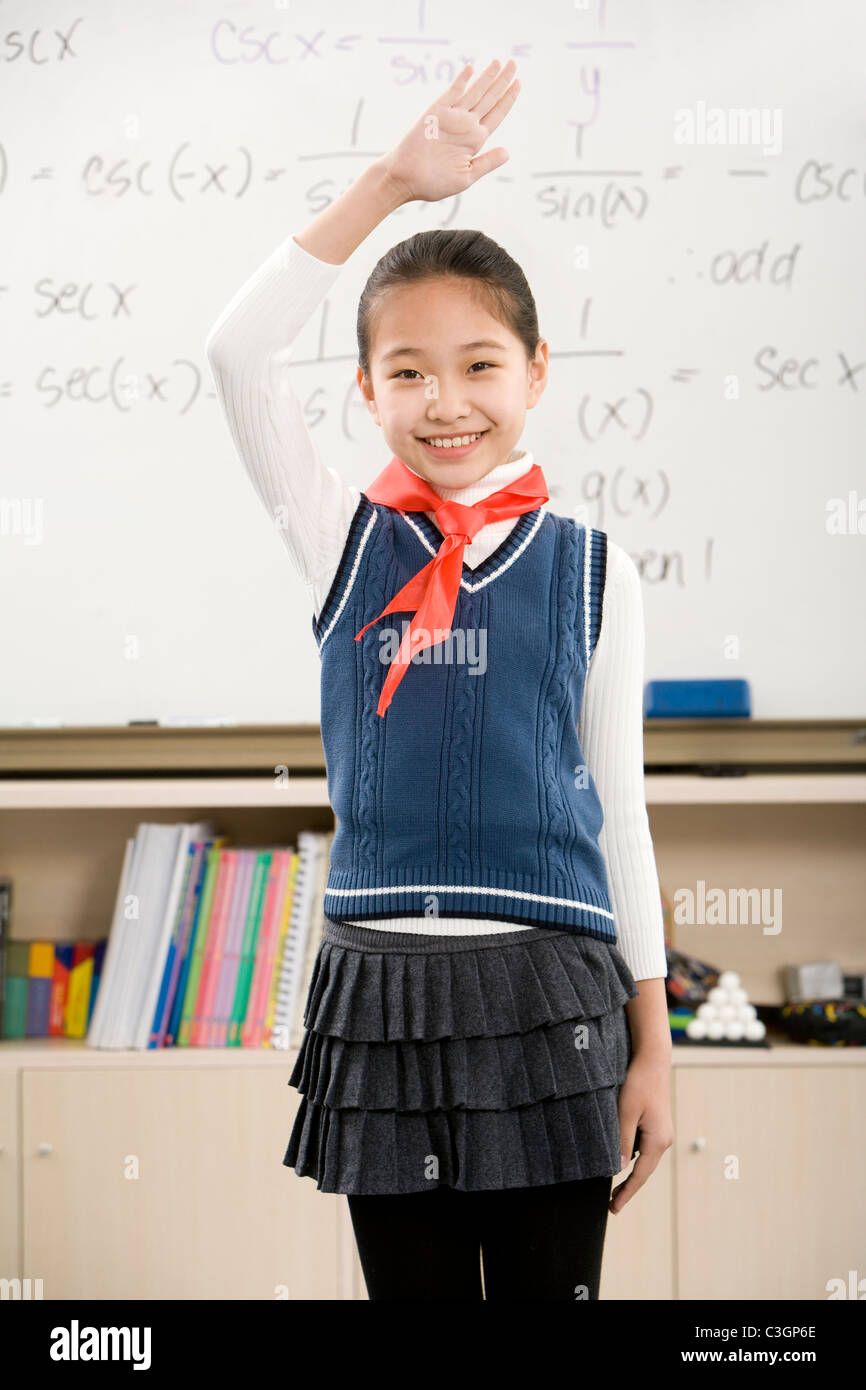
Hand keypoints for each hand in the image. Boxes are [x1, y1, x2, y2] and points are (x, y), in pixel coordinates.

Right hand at [378, 58, 519, 204]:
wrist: (407, 180)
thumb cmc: (434, 182)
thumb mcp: (466, 176)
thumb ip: (486, 163)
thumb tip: (507, 153)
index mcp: (474, 140)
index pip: (496, 114)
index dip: (508, 99)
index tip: (518, 83)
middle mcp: (465, 125)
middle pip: (489, 98)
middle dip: (502, 81)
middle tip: (514, 63)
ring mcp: (452, 117)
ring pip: (474, 92)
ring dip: (487, 77)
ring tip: (500, 62)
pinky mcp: (436, 112)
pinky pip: (452, 93)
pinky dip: (461, 81)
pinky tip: (471, 68)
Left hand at [609, 1052, 673, 1214]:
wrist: (652, 1058)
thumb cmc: (638, 1083)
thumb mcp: (625, 1112)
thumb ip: (622, 1141)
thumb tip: (617, 1169)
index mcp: (658, 1141)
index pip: (640, 1175)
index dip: (626, 1193)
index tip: (613, 1209)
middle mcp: (663, 1139)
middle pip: (643, 1170)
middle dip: (628, 1187)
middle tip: (611, 1204)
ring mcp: (661, 1132)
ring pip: (643, 1158)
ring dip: (629, 1172)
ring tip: (613, 1186)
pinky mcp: (656, 1123)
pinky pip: (643, 1146)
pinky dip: (631, 1156)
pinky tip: (619, 1157)